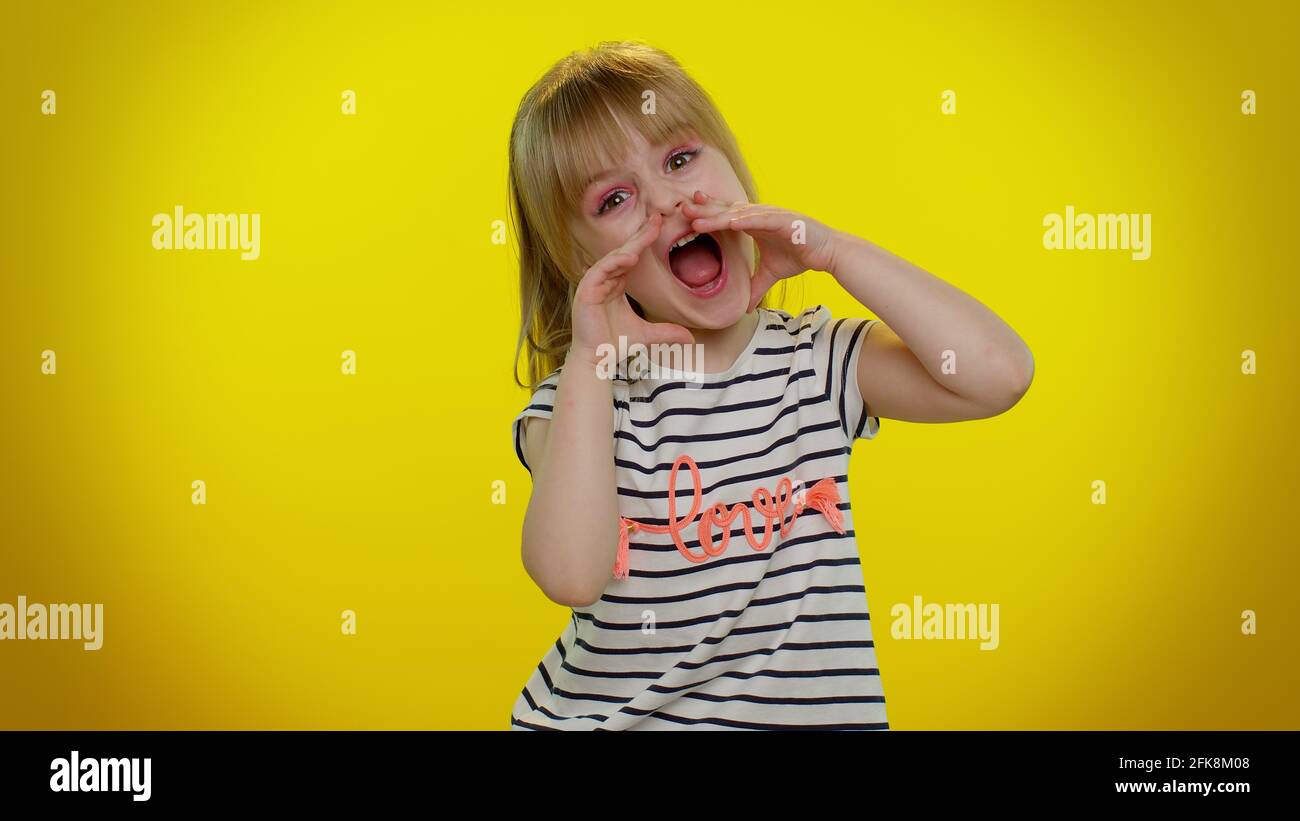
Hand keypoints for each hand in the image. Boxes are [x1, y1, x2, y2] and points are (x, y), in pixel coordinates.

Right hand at [569, 212, 694, 366]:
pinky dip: (612, 264)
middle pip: (623, 252)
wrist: (598, 360)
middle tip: (656, 218)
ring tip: (644, 241)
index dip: (645, 240)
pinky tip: (627, 259)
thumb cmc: (616, 345)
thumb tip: (691, 338)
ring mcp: (593, 285)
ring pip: (612, 259)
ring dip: (627, 249)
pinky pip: (599, 271)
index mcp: (616, 285)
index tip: (660, 224)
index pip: (632, 257)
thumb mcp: (648, 335)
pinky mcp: (585, 292)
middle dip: (640, 236)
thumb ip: (668, 332)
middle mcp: (604, 281)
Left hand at [684, 191, 840, 312]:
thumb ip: (755, 287)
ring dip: (718, 215)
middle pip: (726, 210)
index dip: (706, 214)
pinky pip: (762, 219)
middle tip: (681, 208)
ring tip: (697, 218)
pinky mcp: (784, 220)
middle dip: (704, 209)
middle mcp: (759, 215)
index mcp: (753, 223)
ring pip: (739, 213)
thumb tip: (744, 308)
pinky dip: (746, 219)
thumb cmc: (800, 255)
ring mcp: (771, 215)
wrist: (827, 253)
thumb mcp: (770, 274)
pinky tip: (730, 221)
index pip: (725, 216)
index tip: (684, 214)